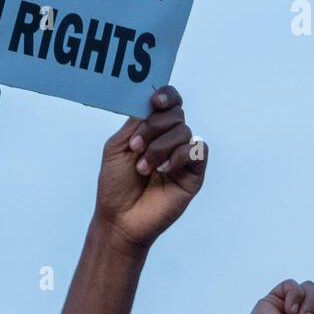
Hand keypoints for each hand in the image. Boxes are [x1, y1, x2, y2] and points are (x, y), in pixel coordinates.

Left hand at [94, 86, 206, 250]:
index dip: (166, 95)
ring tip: (143, 168)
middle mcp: (170, 140)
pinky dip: (178, 156)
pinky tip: (163, 170)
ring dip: (159, 148)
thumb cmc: (115, 184)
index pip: (168, 102)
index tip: (155, 101)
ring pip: (183, 131)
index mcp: (152, 130)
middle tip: (135, 147)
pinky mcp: (194, 174)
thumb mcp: (118, 146)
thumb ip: (135, 122)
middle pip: (175, 114)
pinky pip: (198, 150)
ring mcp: (183, 156)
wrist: (119, 218)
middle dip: (153, 127)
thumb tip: (150, 98)